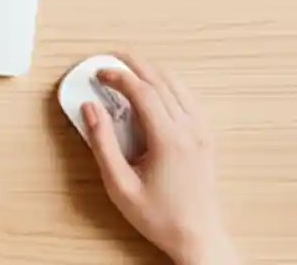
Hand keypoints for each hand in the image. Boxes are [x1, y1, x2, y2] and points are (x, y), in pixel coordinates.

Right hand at [81, 54, 237, 264]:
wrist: (197, 236)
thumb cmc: (159, 217)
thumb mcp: (119, 185)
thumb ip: (102, 144)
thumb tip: (90, 110)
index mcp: (168, 140)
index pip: (142, 91)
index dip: (117, 76)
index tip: (98, 73)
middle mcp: (189, 130)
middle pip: (160, 80)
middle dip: (132, 64)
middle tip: (110, 59)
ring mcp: (201, 132)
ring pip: (176, 85)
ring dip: (150, 71)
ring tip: (127, 70)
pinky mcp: (206, 137)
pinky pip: (187, 98)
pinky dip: (167, 85)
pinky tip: (152, 89)